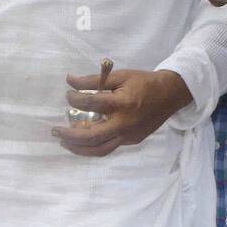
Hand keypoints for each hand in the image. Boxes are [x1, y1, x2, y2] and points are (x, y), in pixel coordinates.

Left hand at [52, 69, 192, 157]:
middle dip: (70, 135)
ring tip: (64, 141)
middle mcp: (124, 124)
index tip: (68, 95)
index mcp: (123, 104)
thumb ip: (94, 80)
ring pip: (99, 150)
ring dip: (78, 148)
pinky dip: (92, 147)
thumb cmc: (144, 83)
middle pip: (92, 137)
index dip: (76, 99)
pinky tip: (81, 142)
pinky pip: (108, 148)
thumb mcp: (121, 76)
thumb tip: (69, 80)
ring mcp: (128, 136)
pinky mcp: (131, 142)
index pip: (92, 103)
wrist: (171, 94)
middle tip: (55, 130)